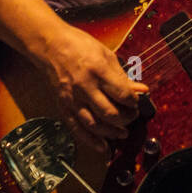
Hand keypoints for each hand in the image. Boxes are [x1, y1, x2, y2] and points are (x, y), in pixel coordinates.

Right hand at [36, 23, 148, 152]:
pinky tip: (103, 147)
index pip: (122, 94)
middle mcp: (85, 86)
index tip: (136, 102)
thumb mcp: (106, 54)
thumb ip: (123, 76)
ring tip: (123, 132)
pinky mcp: (63, 106)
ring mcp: (73, 98)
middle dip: (126, 119)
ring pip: (95, 125)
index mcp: (98, 70)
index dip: (133, 102)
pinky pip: (78, 129)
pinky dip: (91, 141)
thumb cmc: (78, 45)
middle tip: (132, 116)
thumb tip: (141, 89)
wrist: (50, 45)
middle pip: (110, 113)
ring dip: (112, 132)